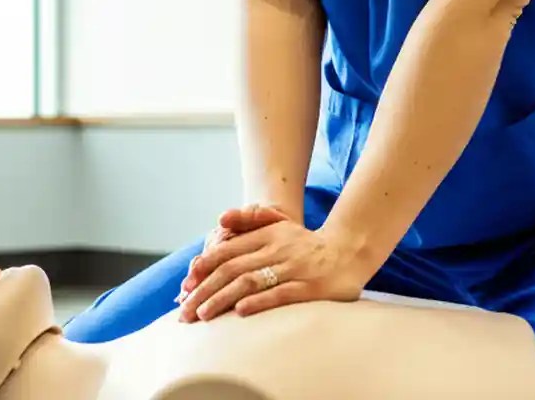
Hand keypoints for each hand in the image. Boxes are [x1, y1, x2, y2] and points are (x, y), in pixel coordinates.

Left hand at [178, 223, 368, 322]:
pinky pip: (280, 294)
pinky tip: (240, 311)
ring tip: (203, 314)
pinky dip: (259, 302)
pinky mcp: (311, 287)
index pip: (226, 251)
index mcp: (267, 235)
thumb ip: (249, 221)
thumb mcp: (278, 226)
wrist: (350, 251)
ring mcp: (294, 268)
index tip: (184, 286)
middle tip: (185, 312)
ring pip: (250, 282)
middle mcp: (277, 249)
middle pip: (231, 269)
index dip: (203, 268)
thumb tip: (220, 219)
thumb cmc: (306, 245)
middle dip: (204, 291)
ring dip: (222, 298)